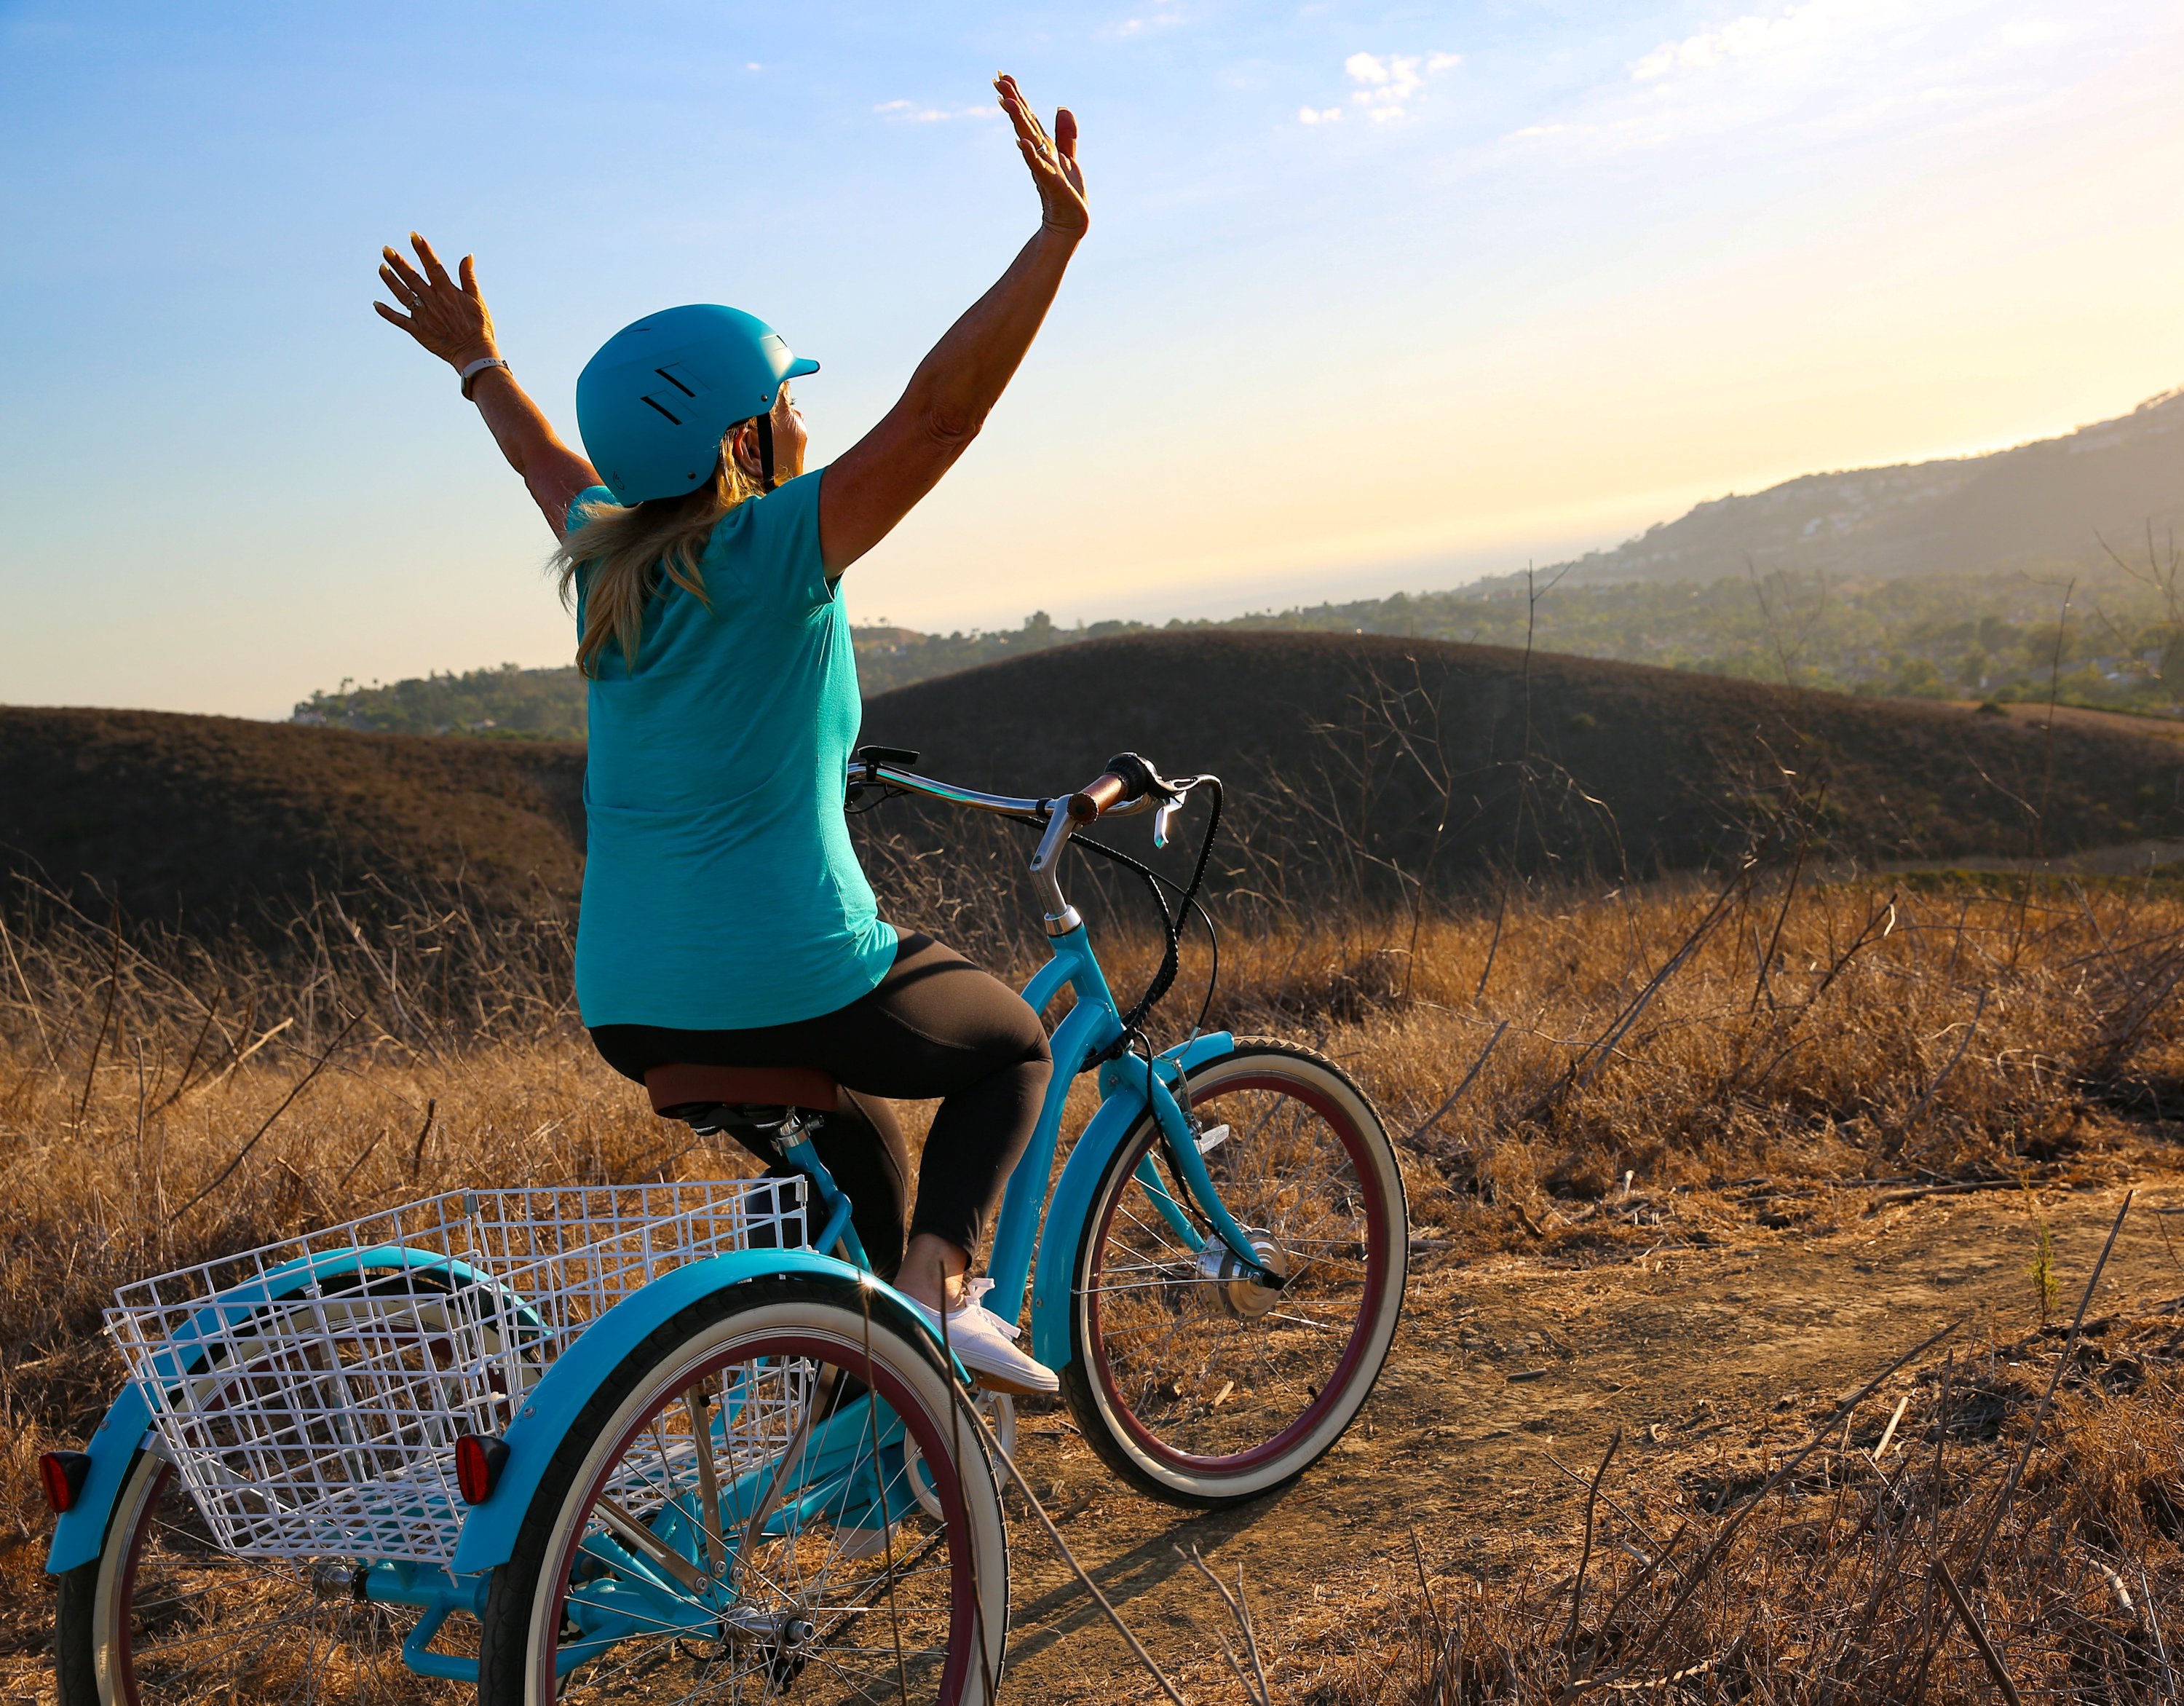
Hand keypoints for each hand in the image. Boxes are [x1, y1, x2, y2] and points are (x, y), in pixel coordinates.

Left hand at [373, 233, 497, 368]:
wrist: (475, 354)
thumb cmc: (479, 327)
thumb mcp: (477, 300)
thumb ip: (469, 277)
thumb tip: (467, 256)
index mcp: (448, 292)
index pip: (433, 266)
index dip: (423, 250)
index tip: (414, 236)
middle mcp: (433, 301)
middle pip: (413, 278)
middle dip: (399, 263)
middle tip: (386, 249)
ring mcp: (424, 316)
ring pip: (404, 295)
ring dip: (391, 282)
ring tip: (381, 267)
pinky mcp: (419, 331)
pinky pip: (400, 321)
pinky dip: (387, 313)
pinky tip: (376, 304)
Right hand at [994, 74, 1086, 239]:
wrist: (1071, 225)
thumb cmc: (1068, 195)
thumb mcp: (1068, 159)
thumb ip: (1065, 135)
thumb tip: (1062, 107)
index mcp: (1043, 147)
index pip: (1028, 118)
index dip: (1017, 97)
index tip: (1003, 76)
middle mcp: (1040, 155)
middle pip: (1025, 124)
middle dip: (1013, 101)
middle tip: (997, 80)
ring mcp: (1044, 169)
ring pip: (1029, 140)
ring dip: (1018, 122)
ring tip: (1008, 102)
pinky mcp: (1053, 185)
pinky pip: (1040, 168)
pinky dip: (1031, 155)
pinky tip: (1022, 143)